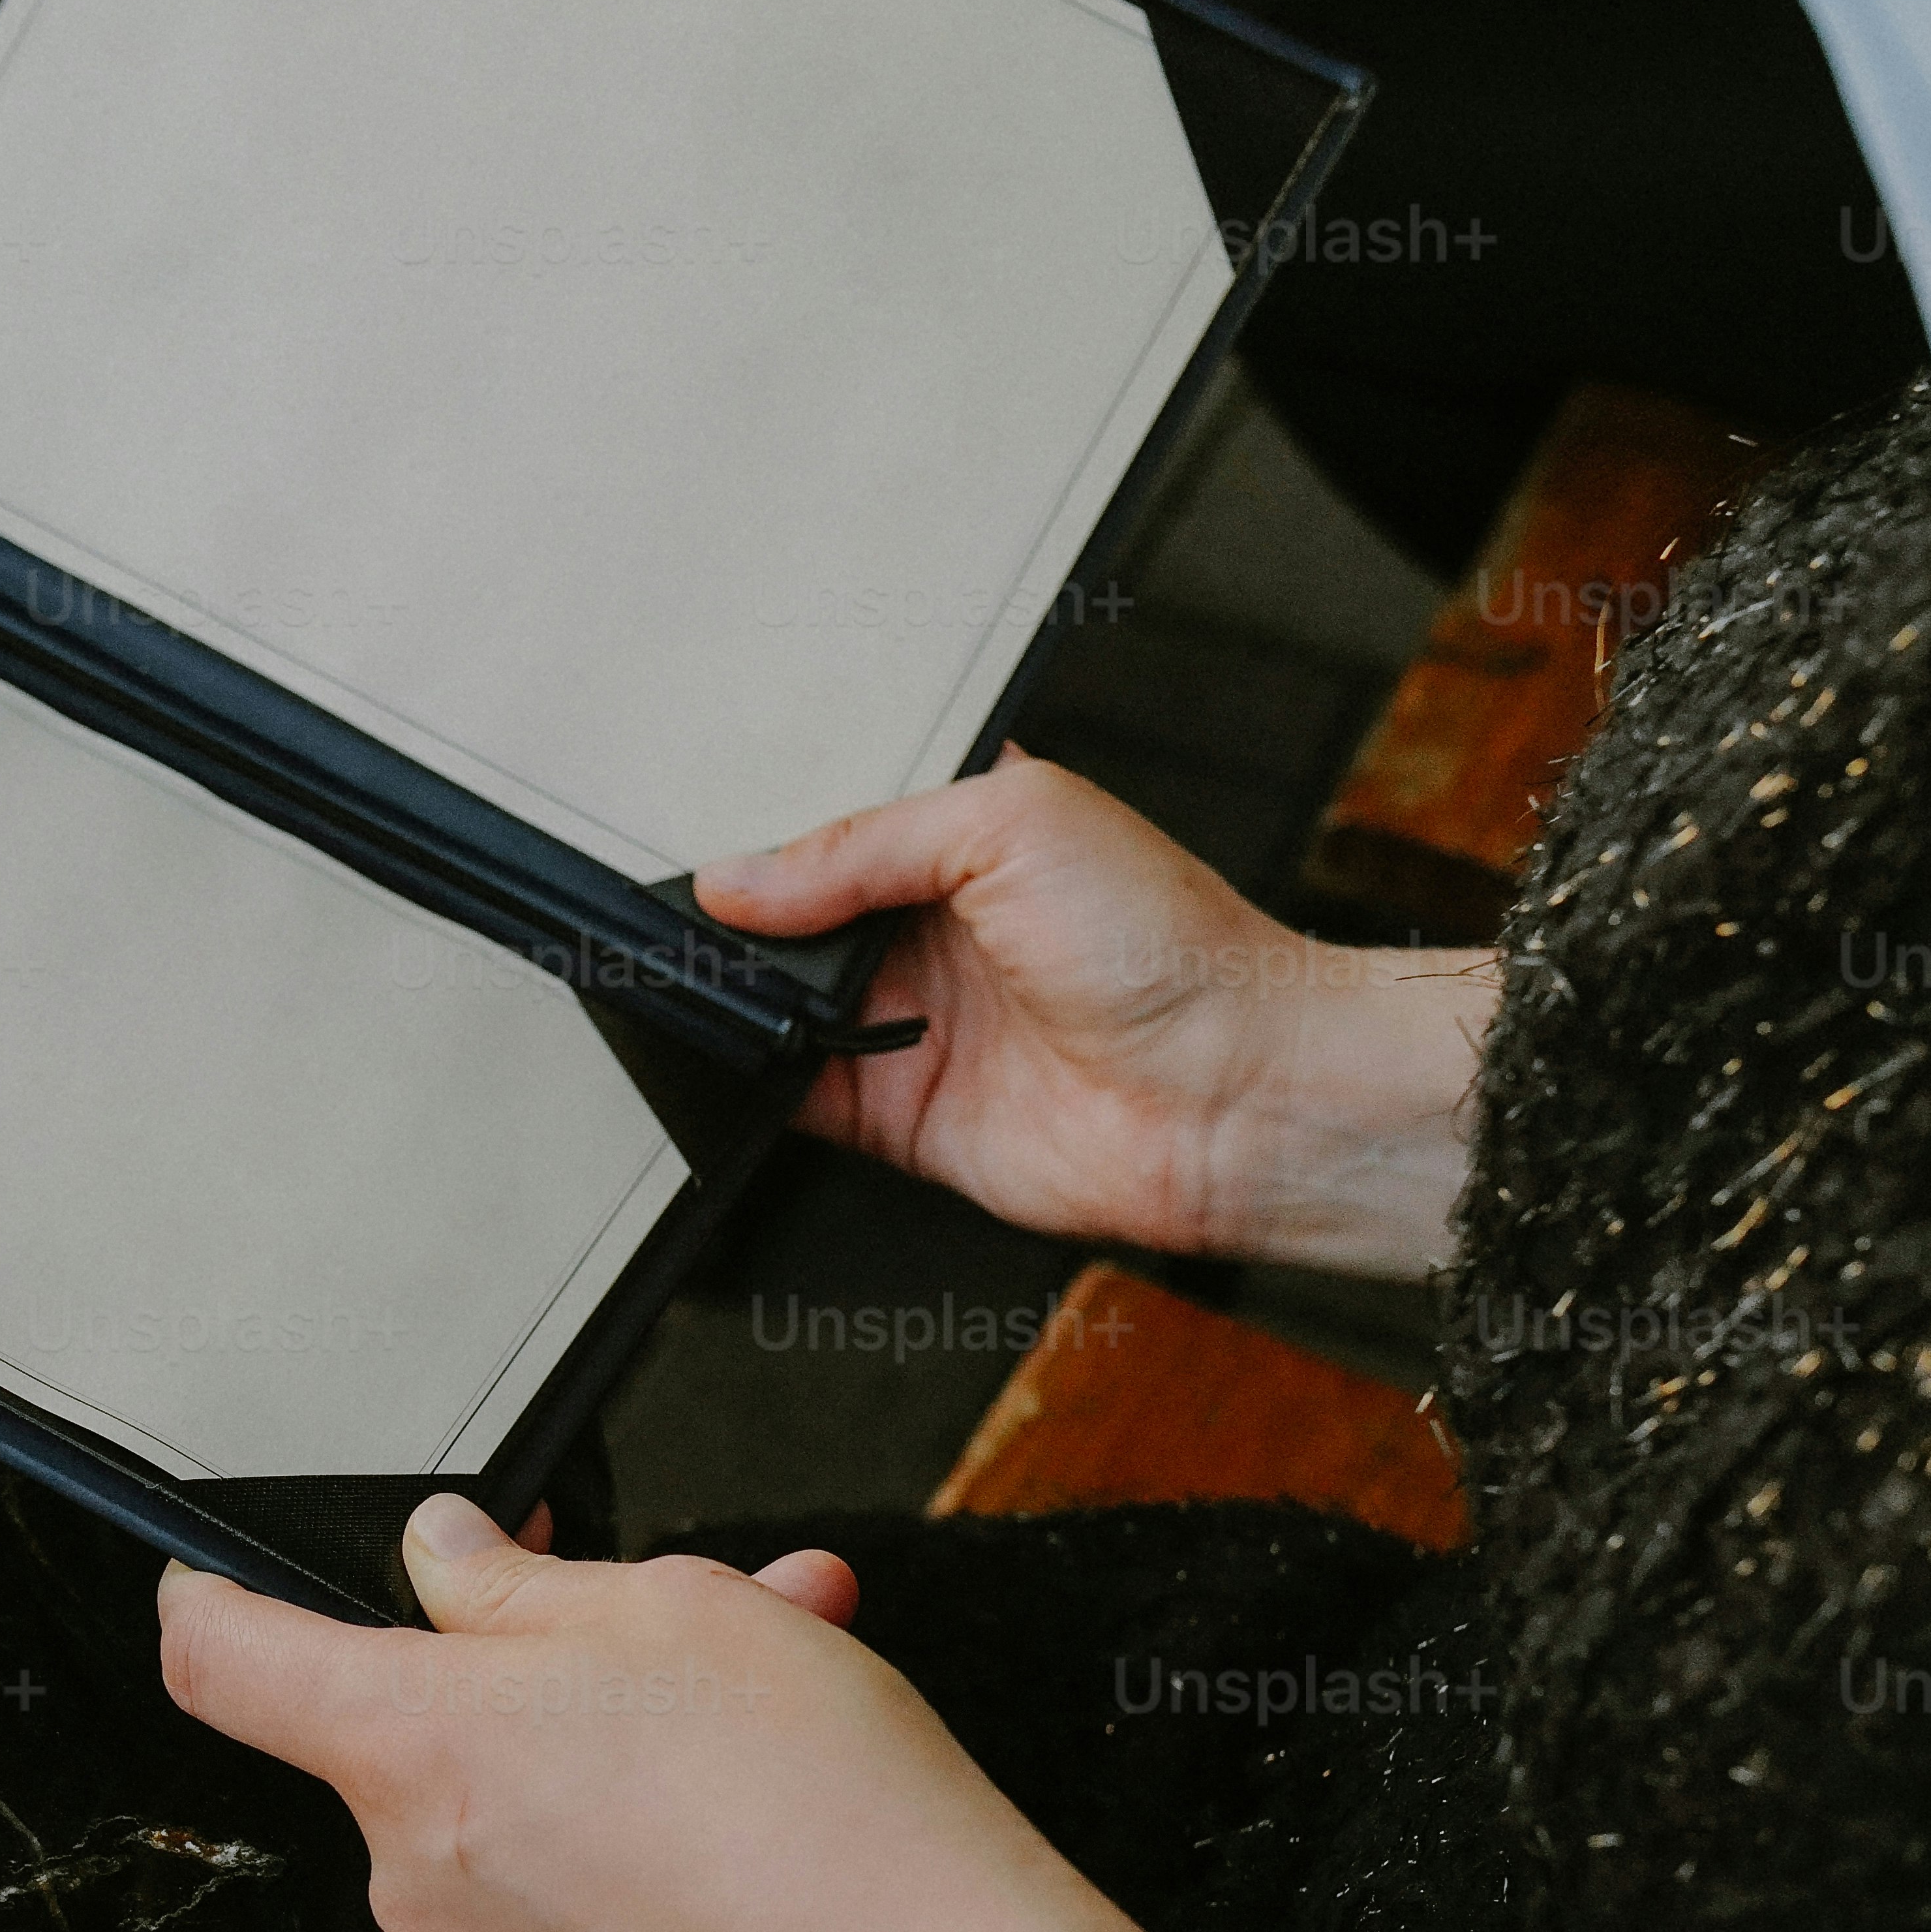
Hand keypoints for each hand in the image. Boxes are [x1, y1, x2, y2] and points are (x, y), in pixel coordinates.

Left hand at [158, 1495, 1210, 1931]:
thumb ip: (522, 1587)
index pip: (223, 1662)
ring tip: (781, 1704)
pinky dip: (653, 1849)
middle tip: (680, 1609)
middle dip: (544, 1660)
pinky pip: (577, 1910)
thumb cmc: (832, 1823)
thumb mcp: (679, 1611)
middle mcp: (422, 1887)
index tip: (218, 1580)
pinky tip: (775, 1818)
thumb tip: (452, 1566)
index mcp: (413, 1754)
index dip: (208, 1597)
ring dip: (624, 1746)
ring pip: (521, 1817)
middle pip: (419, 1735)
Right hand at [696, 751, 1499, 1276]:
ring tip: (705, 975)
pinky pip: (797, 1096)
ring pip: (783, 1004)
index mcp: (968, 835)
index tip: (706, 829)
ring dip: (741, 997)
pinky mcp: (901, 1114)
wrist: (1234, 1094)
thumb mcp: (1012, 823)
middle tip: (696, 911)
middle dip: (743, 916)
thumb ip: (864, 842)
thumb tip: (743, 879)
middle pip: (795, 916)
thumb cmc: (1173, 946)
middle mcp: (937, 929)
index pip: (835, 817)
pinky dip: (753, 1080)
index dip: (770, 822)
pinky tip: (731, 1049)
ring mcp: (915, 1023)